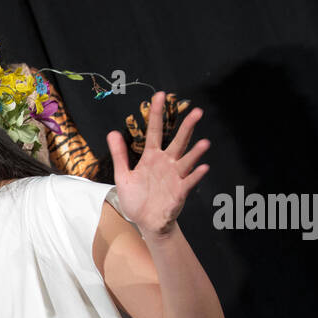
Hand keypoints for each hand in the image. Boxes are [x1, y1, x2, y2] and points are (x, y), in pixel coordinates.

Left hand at [107, 91, 208, 238]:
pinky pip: (189, 182)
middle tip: (196, 111)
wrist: (144, 222)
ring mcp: (175, 177)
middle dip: (187, 127)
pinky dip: (196, 176)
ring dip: (196, 152)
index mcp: (151, 157)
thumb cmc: (136, 199)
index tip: (160, 95)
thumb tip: (112, 132)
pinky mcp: (180, 192)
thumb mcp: (123, 176)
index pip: (155, 131)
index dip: (156, 114)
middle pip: (178, 141)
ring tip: (204, 142)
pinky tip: (203, 168)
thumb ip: (120, 155)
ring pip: (187, 160)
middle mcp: (166, 163)